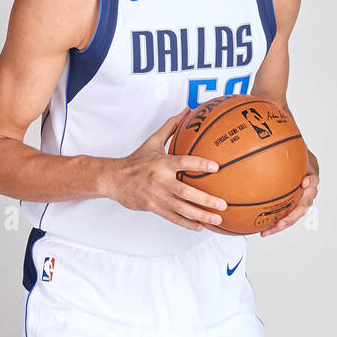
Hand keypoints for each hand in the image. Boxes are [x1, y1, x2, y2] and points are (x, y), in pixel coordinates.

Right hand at [105, 110, 228, 230]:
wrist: (114, 180)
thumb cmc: (136, 161)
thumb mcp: (152, 142)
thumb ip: (171, 127)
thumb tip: (187, 110)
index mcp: (161, 163)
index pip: (183, 162)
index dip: (199, 165)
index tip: (215, 167)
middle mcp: (160, 181)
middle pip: (186, 192)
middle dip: (205, 200)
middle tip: (222, 204)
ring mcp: (157, 197)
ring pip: (182, 208)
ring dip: (201, 215)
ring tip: (217, 219)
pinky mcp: (154, 208)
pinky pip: (173, 217)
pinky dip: (187, 223)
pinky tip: (201, 226)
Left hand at [259, 149, 318, 237]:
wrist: (299, 159)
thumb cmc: (295, 153)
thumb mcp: (292, 147)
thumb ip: (285, 143)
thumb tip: (272, 125)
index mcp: (310, 175)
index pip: (314, 179)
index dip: (311, 181)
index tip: (305, 181)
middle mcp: (308, 189)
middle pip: (304, 204)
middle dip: (292, 215)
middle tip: (282, 222)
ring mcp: (302, 198)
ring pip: (295, 214)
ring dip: (283, 223)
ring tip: (268, 230)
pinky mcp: (294, 204)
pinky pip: (286, 214)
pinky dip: (275, 222)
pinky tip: (260, 229)